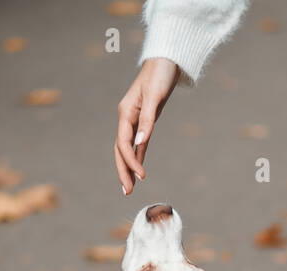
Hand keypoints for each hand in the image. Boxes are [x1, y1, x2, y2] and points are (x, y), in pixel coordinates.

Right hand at [115, 57, 180, 195]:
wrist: (166, 61)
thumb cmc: (160, 75)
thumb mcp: (154, 97)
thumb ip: (147, 120)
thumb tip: (140, 143)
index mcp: (126, 112)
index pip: (123, 143)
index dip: (130, 161)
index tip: (141, 177)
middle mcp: (126, 118)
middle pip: (120, 150)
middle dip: (123, 171)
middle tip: (127, 192)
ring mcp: (133, 120)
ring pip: (126, 149)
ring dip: (127, 168)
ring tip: (130, 188)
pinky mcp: (143, 121)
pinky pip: (137, 143)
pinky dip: (137, 157)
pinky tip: (139, 170)